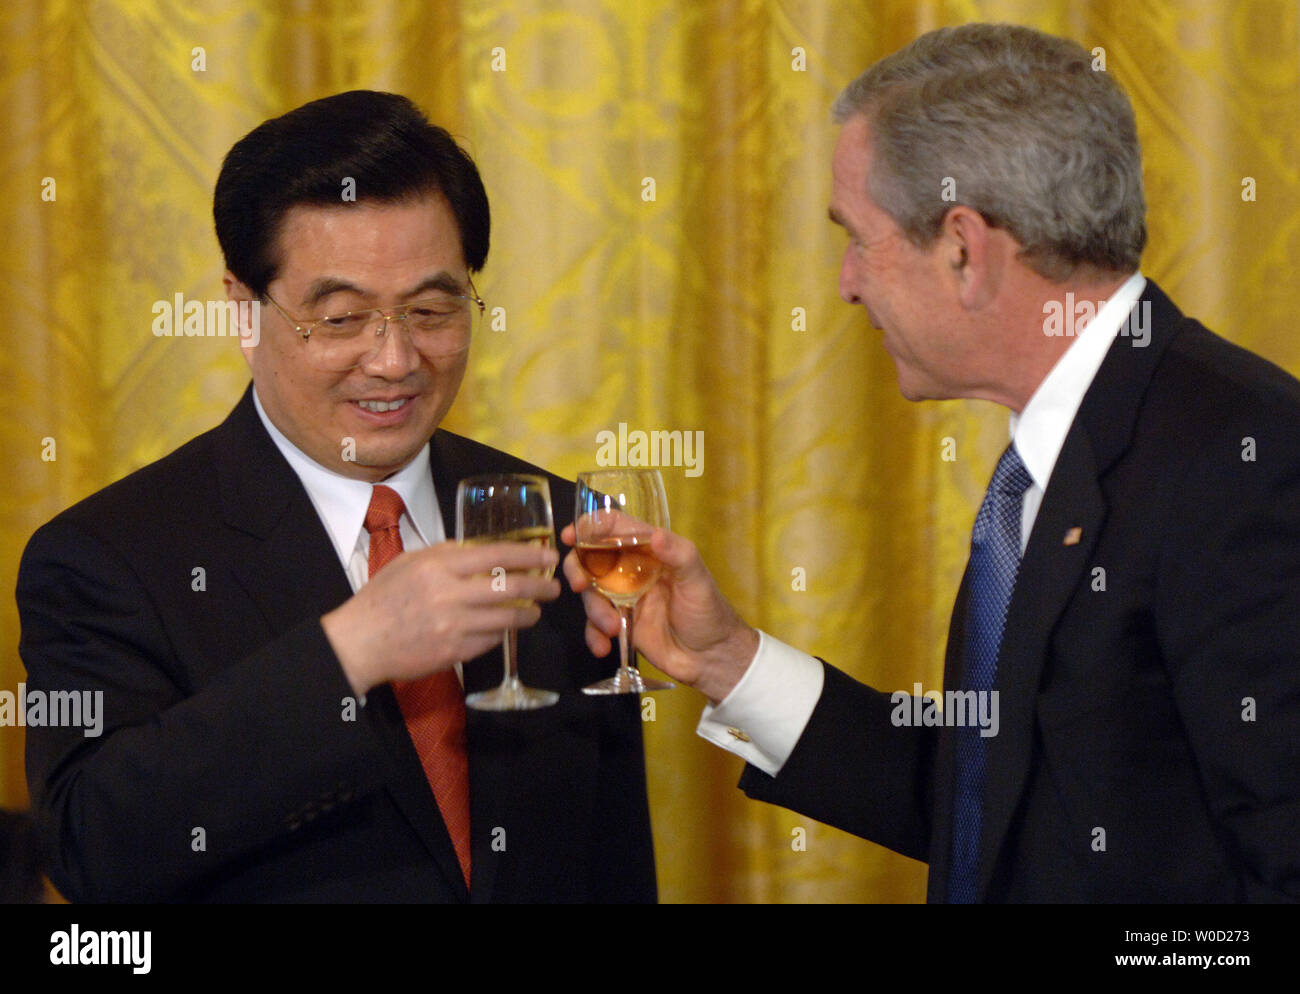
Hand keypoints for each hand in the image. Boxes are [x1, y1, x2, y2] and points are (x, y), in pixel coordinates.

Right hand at [323, 541, 559, 694]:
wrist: (359, 642)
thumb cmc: (383, 598)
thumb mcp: (409, 562)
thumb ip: (445, 553)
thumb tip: (478, 548)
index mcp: (439, 566)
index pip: (497, 554)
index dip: (529, 554)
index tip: (549, 556)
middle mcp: (450, 594)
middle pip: (512, 588)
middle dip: (541, 587)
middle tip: (554, 587)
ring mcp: (454, 626)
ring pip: (508, 619)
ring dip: (528, 614)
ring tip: (535, 611)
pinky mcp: (455, 653)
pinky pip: (491, 641)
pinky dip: (502, 634)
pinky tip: (505, 629)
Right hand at [561, 524, 757, 702]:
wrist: (712, 658)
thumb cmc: (709, 612)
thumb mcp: (698, 580)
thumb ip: (679, 555)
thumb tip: (655, 534)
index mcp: (648, 551)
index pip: (614, 528)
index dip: (589, 526)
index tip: (571, 535)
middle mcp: (630, 570)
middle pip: (591, 559)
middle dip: (578, 569)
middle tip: (581, 585)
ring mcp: (622, 598)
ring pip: (590, 595)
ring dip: (594, 611)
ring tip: (613, 628)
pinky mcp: (619, 624)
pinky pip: (594, 625)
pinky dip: (593, 635)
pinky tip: (604, 647)